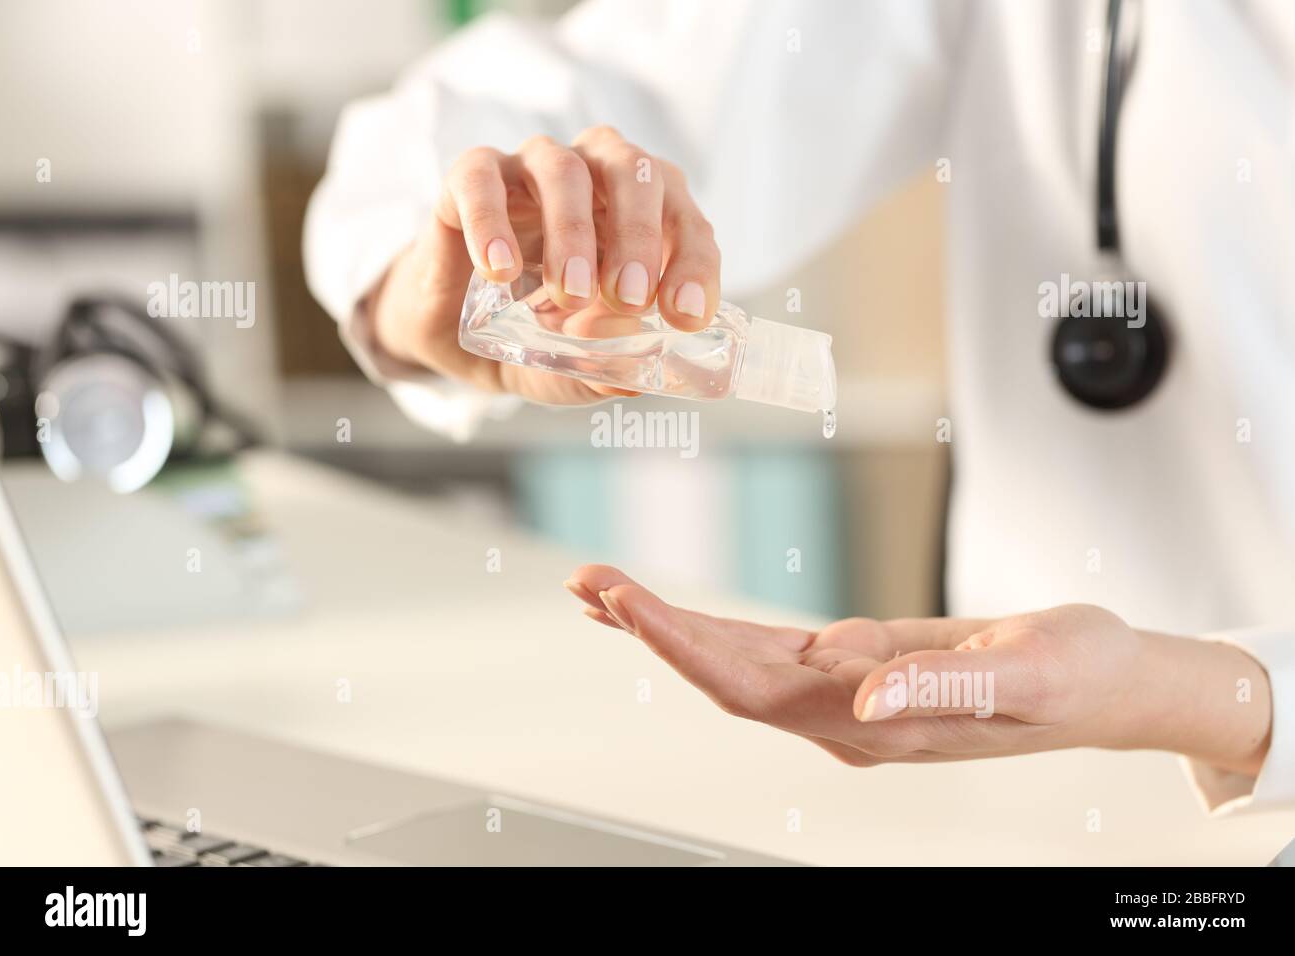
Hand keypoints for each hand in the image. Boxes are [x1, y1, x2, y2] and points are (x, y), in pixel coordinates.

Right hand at [366, 126, 719, 403]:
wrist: (452, 333)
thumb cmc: (532, 334)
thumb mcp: (574, 365)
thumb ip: (605, 369)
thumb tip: (636, 377)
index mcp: (640, 214)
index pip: (683, 220)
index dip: (693, 264)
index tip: (686, 317)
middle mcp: (593, 175)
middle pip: (632, 171)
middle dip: (639, 235)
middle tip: (629, 299)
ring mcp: (530, 170)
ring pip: (564, 169)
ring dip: (573, 231)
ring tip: (568, 295)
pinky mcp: (469, 177)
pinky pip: (481, 181)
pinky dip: (492, 223)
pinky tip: (499, 272)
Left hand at [564, 565, 1271, 775]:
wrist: (1110, 686)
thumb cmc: (1076, 676)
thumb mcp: (1026, 672)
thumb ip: (941, 683)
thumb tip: (862, 692)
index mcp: (876, 720)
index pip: (751, 685)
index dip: (682, 645)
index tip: (625, 604)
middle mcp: (848, 717)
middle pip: (725, 676)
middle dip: (652, 631)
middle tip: (587, 584)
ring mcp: (850, 699)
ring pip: (738, 667)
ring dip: (671, 629)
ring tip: (606, 593)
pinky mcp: (861, 673)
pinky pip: (770, 654)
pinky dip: (714, 629)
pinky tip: (678, 617)